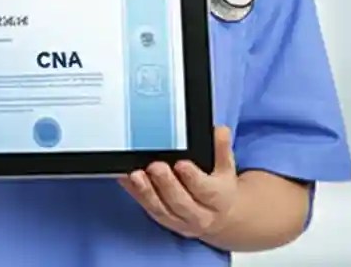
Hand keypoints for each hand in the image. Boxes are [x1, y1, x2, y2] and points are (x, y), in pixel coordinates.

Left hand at [120, 126, 239, 239]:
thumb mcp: (226, 168)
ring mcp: (179, 220)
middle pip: (181, 202)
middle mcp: (200, 215)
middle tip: (155, 166)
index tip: (181, 164)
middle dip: (167, 184)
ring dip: (146, 192)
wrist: (219, 218)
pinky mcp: (162, 219)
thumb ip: (222, 149)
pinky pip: (146, 207)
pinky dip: (134, 193)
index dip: (193, 178)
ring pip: (160, 208)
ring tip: (135, 175)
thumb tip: (219, 131)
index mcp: (219, 201)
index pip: (206, 191)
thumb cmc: (219, 188)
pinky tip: (124, 177)